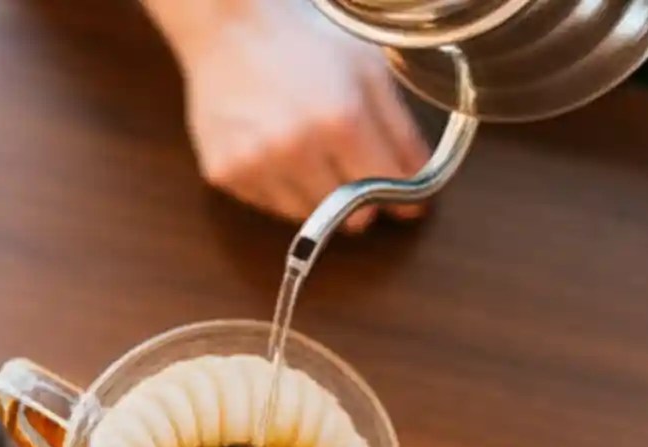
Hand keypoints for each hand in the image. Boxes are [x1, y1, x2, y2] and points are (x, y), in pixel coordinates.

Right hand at [145, 0, 429, 232]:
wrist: (229, 28)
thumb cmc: (303, 41)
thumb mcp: (368, 70)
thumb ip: (401, 131)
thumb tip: (422, 183)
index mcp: (340, 120)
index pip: (387, 191)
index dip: (399, 193)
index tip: (398, 191)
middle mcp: (295, 149)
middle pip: (349, 216)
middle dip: (356, 198)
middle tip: (345, 165)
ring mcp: (255, 164)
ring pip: (307, 217)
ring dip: (315, 194)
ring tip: (304, 150)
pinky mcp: (225, 174)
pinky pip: (267, 205)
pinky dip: (278, 187)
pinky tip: (273, 149)